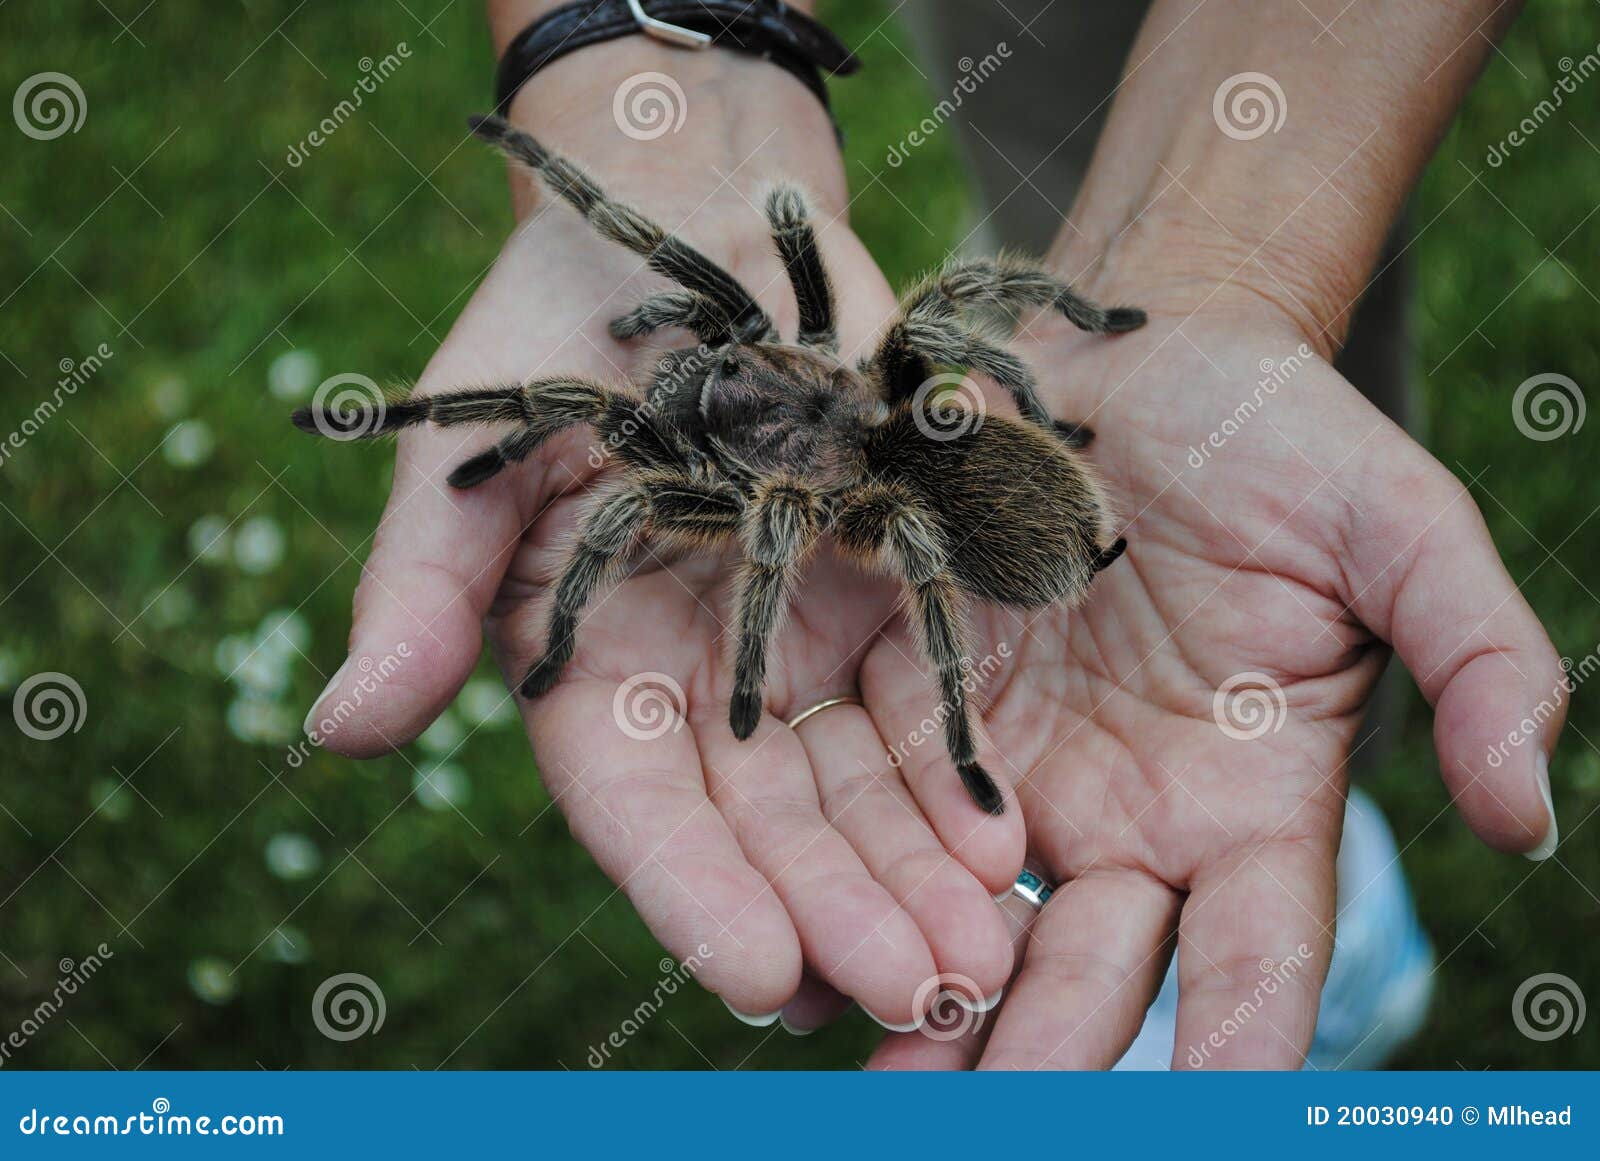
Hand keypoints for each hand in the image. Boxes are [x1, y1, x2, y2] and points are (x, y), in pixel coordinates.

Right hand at [304, 45, 1021, 1027]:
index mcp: (593, 667)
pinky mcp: (884, 582)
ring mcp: (799, 637)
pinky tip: (1014, 843)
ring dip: (919, 875)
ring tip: (987, 956)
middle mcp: (701, 676)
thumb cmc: (553, 331)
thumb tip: (342, 729)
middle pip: (770, 821)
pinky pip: (927, 693)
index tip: (759, 975)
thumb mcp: (479, 450)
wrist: (687, 220)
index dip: (694, 891)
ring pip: (859, 783)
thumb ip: (426, 589)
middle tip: (917, 998)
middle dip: (840, 911)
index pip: (640, 806)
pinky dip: (961, 770)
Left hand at [867, 259, 1563, 1068]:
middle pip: (1093, 968)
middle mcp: (1127, 813)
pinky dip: (850, 877)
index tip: (1224, 1113)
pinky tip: (810, 949)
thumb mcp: (1400, 529)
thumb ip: (1480, 659)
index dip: (1244, 1039)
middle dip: (1050, 1058)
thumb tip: (1523, 820)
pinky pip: (880, 804)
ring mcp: (1014, 770)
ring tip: (891, 1085)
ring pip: (972, 917)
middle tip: (1001, 1129)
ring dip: (932, 1006)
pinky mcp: (921, 702)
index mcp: (1252, 801)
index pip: (1257, 949)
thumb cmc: (1281, 441)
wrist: (1133, 360)